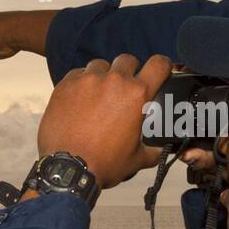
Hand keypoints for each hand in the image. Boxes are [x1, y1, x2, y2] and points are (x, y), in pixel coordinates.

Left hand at [38, 54, 171, 189]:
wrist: (68, 168)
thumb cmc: (103, 163)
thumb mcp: (136, 159)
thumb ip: (153, 150)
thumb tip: (160, 151)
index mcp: (137, 95)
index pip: (159, 65)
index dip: (163, 65)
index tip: (159, 70)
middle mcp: (113, 81)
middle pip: (127, 60)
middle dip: (129, 71)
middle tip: (124, 88)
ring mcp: (87, 80)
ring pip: (100, 65)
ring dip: (103, 76)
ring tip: (99, 94)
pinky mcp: (66, 85)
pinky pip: (77, 74)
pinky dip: (82, 83)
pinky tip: (80, 99)